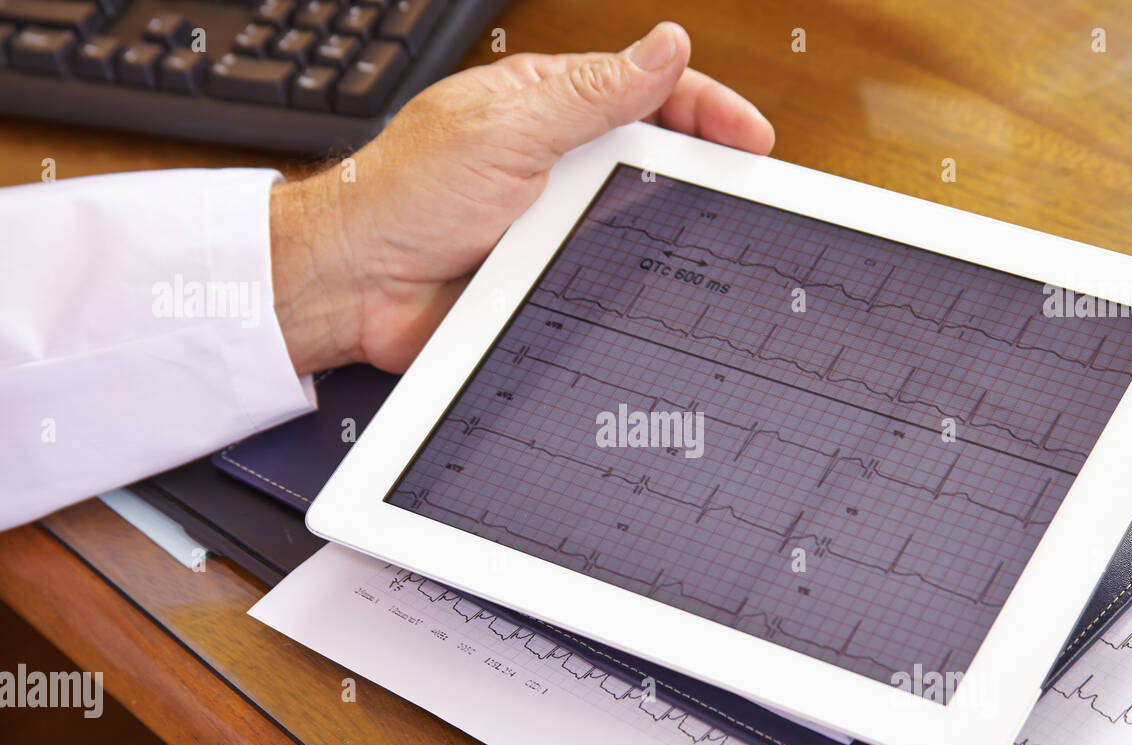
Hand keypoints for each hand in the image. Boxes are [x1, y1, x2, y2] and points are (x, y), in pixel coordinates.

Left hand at [269, 21, 775, 373]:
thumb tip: (664, 48)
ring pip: (637, 218)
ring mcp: (553, 217)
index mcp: (545, 103)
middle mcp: (555, 158)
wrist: (356, 287)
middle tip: (754, 191)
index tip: (751, 136)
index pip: (646, 91)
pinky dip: (638, 278)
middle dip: (705, 166)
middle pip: (653, 154)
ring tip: (723, 239)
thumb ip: (591, 94)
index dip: (705, 107)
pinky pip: (607, 273)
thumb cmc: (403, 196)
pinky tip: (670, 286)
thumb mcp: (508, 128)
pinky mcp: (547, 273)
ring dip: (674, 227)